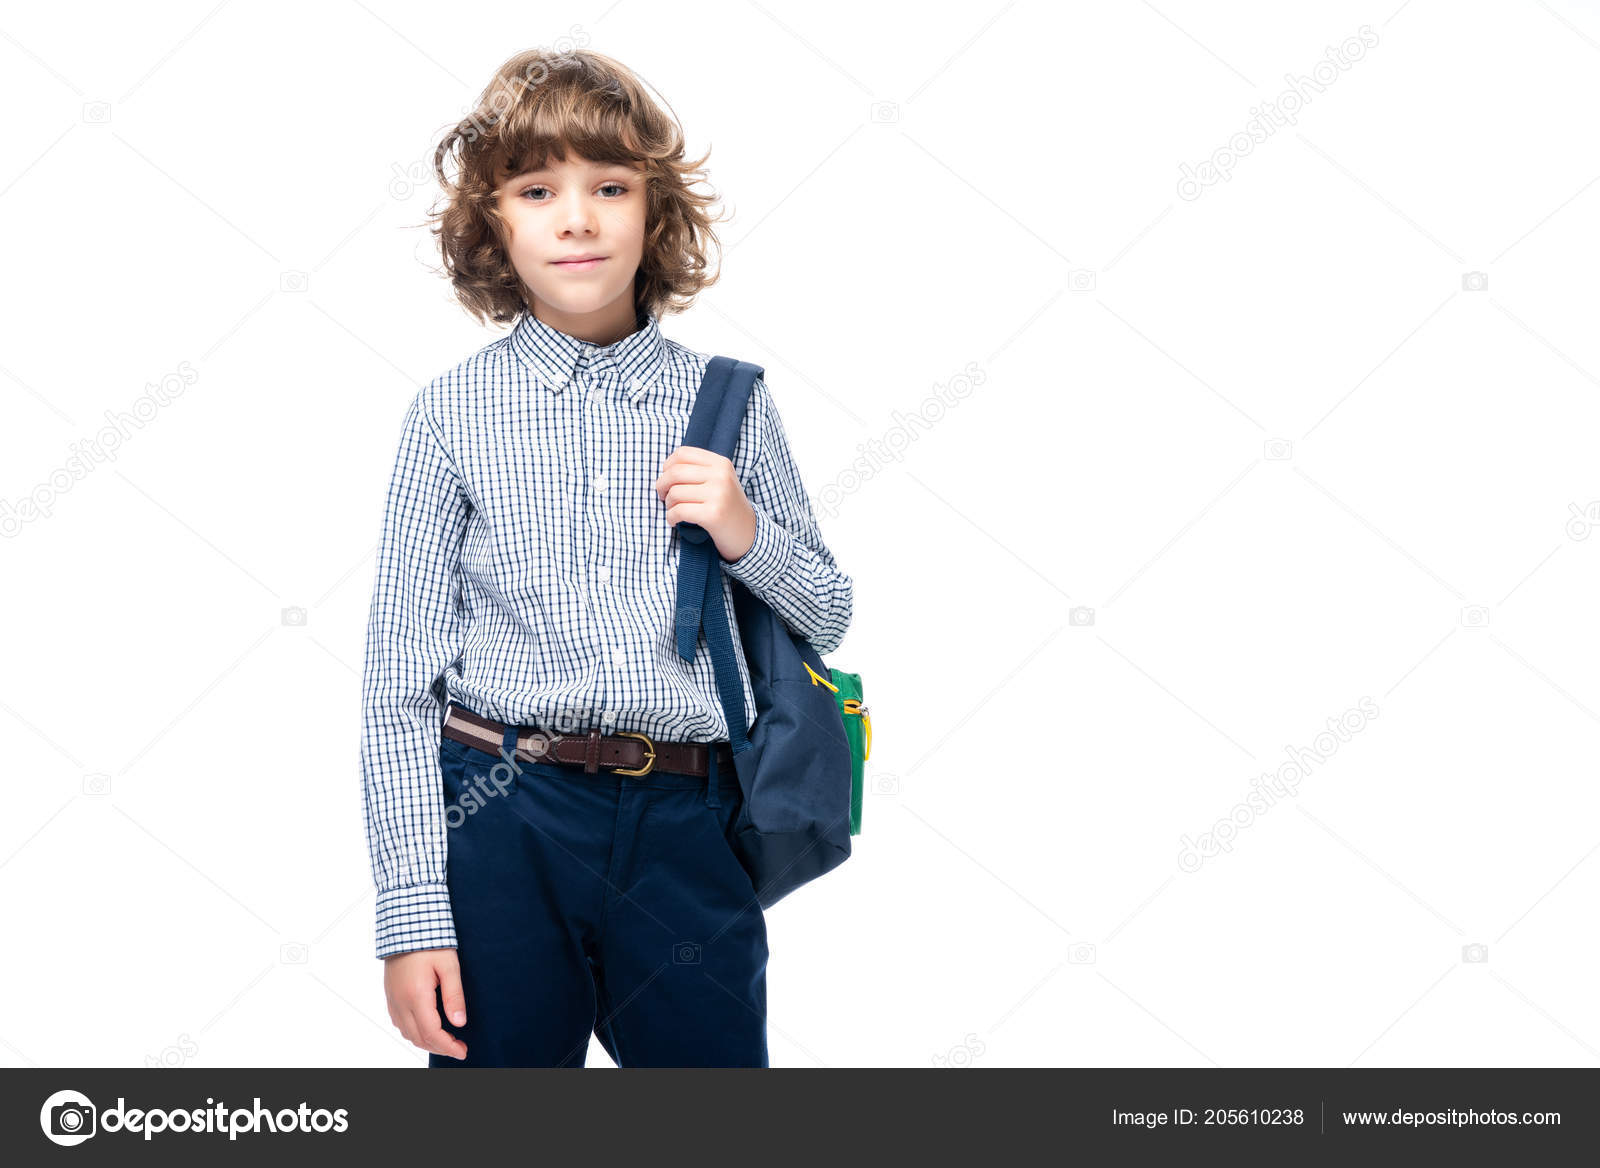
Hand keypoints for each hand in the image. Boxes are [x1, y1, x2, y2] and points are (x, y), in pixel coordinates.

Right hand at [384, 947, 467, 1059]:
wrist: (405, 926)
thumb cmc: (430, 942)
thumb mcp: (449, 965)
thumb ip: (454, 995)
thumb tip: (460, 1023)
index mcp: (416, 996)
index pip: (432, 1033)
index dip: (448, 1046)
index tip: (463, 1051)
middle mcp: (400, 1003)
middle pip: (419, 1038)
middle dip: (440, 1047)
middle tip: (459, 1047)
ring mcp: (393, 1001)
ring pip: (408, 1034)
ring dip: (427, 1042)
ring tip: (447, 1040)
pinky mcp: (390, 996)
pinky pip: (400, 1024)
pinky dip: (414, 1033)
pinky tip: (427, 1029)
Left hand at [654, 445, 756, 561]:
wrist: (747, 533)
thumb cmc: (726, 507)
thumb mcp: (719, 481)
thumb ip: (697, 470)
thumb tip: (665, 469)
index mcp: (721, 463)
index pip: (683, 454)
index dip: (667, 466)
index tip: (667, 480)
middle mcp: (721, 475)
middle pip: (675, 473)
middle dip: (662, 486)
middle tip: (663, 496)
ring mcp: (719, 495)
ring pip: (675, 493)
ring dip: (668, 504)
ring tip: (674, 510)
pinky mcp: (713, 514)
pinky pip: (679, 511)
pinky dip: (671, 517)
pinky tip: (674, 521)